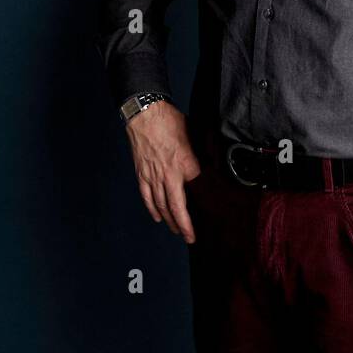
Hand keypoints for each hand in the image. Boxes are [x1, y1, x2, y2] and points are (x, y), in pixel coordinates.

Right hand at [124, 100, 201, 243]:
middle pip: (177, 207)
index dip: (203, 206)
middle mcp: (169, 174)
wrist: (145, 114)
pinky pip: (147, 196)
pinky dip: (152, 209)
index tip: (210, 215)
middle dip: (184, 226)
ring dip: (169, 220)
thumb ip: (200, 152)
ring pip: (161, 205)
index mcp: (186, 164)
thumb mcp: (193, 136)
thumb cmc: (169, 121)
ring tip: (176, 230)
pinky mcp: (142, 174)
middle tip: (190, 237)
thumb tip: (210, 160)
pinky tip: (158, 217)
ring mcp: (153, 176)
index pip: (197, 192)